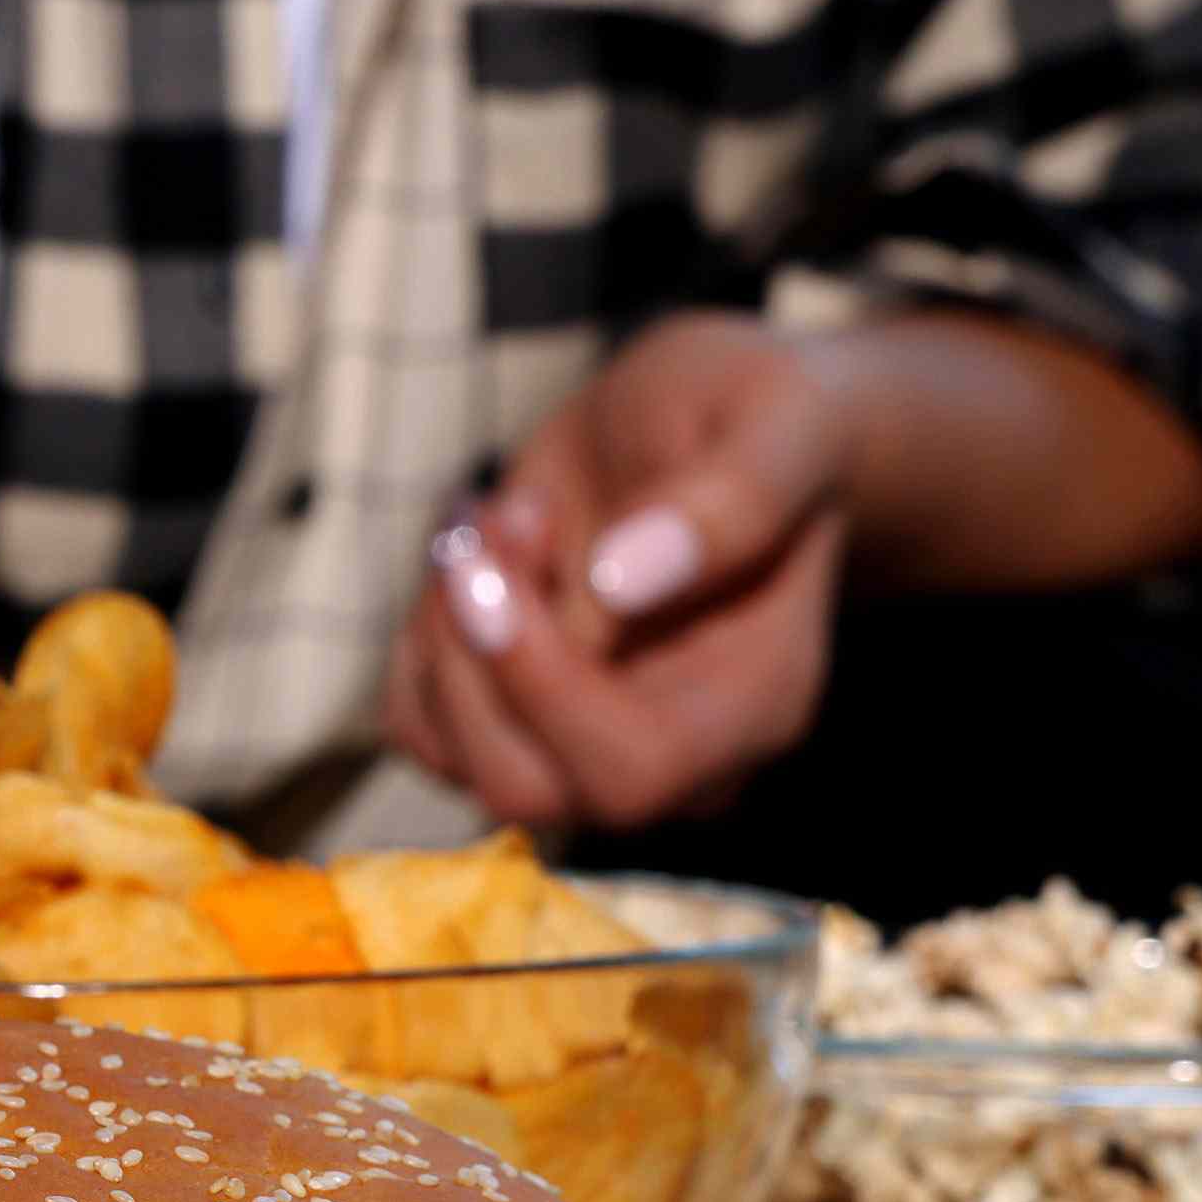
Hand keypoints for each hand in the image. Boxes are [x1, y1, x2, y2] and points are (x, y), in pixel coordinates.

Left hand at [380, 312, 851, 829]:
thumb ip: (730, 499)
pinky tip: (479, 549)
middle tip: (497, 515)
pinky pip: (419, 719)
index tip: (499, 558)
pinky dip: (420, 631)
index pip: (633, 768)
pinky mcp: (510, 716)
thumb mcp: (781, 417)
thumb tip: (622, 580)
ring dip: (442, 624)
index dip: (543, 684)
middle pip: (523, 784)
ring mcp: (582, 745)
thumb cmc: (768, 419)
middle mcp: (672, 756)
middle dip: (473, 652)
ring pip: (454, 753)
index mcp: (755, 705)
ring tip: (501, 511)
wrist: (715, 425)